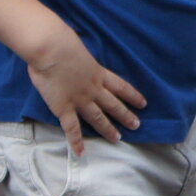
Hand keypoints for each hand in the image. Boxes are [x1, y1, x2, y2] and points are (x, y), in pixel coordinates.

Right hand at [23, 24, 144, 151]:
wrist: (52, 50)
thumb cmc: (62, 42)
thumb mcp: (79, 48)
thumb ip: (81, 57)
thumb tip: (76, 56)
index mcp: (98, 72)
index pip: (121, 86)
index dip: (133, 95)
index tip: (143, 103)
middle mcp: (94, 89)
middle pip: (113, 105)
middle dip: (125, 115)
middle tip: (137, 125)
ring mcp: (80, 100)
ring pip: (98, 118)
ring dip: (108, 129)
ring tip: (117, 139)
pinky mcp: (64, 109)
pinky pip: (72, 129)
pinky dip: (76, 141)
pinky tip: (82, 153)